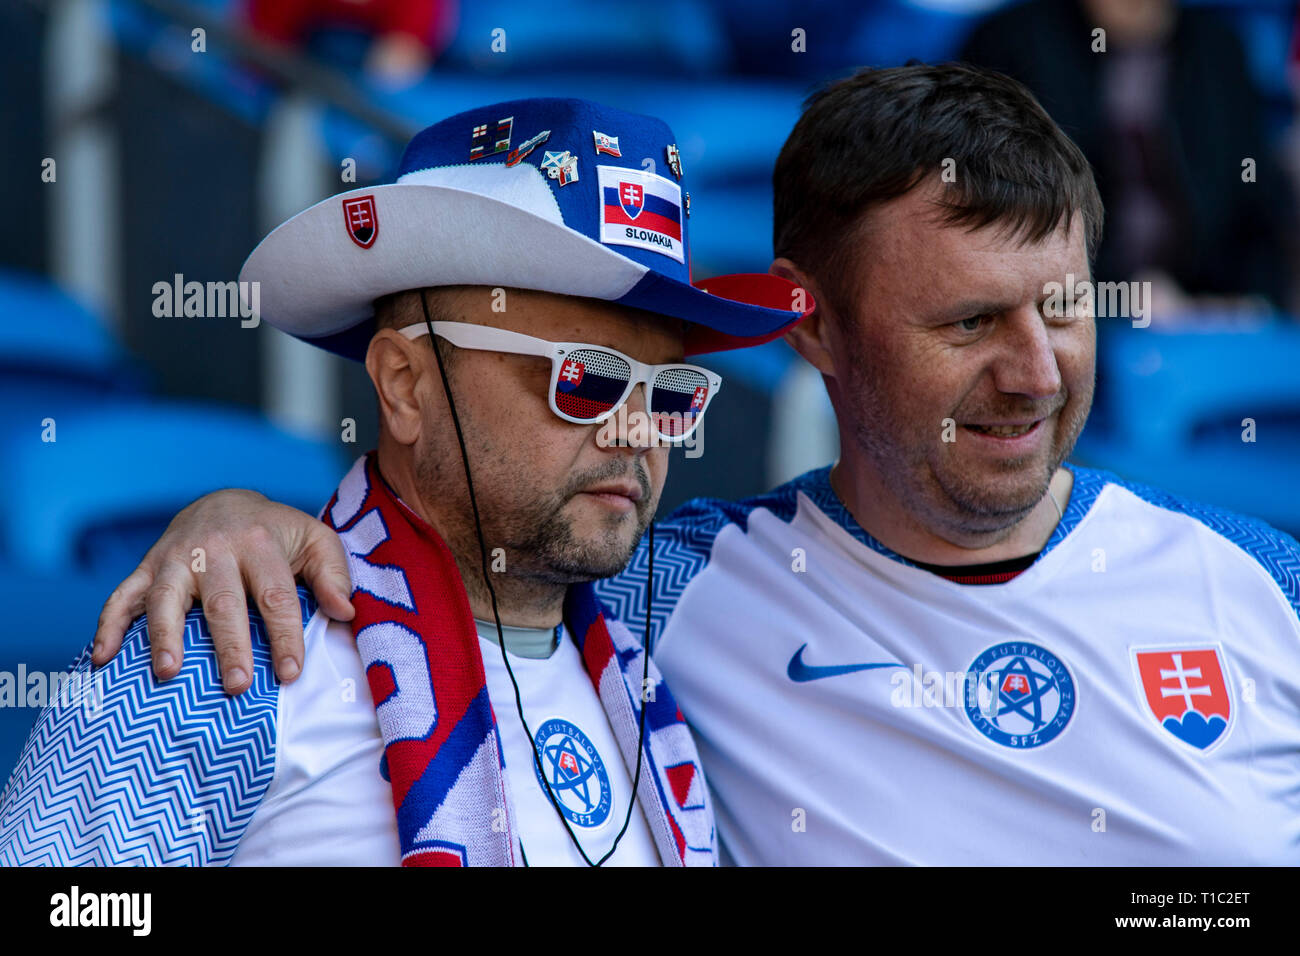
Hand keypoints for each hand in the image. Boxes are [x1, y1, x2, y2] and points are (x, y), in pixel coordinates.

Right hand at [92, 490, 353, 693]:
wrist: (225, 502)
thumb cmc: (278, 535)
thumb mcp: (316, 541)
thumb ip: (335, 575)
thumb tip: (345, 613)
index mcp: (260, 544)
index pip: (276, 596)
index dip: (283, 635)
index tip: (290, 673)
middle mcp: (214, 549)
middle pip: (222, 602)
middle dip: (229, 645)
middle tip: (237, 686)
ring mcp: (175, 558)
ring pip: (166, 598)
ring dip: (165, 636)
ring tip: (167, 673)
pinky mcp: (146, 567)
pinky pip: (122, 596)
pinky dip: (109, 624)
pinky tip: (104, 657)